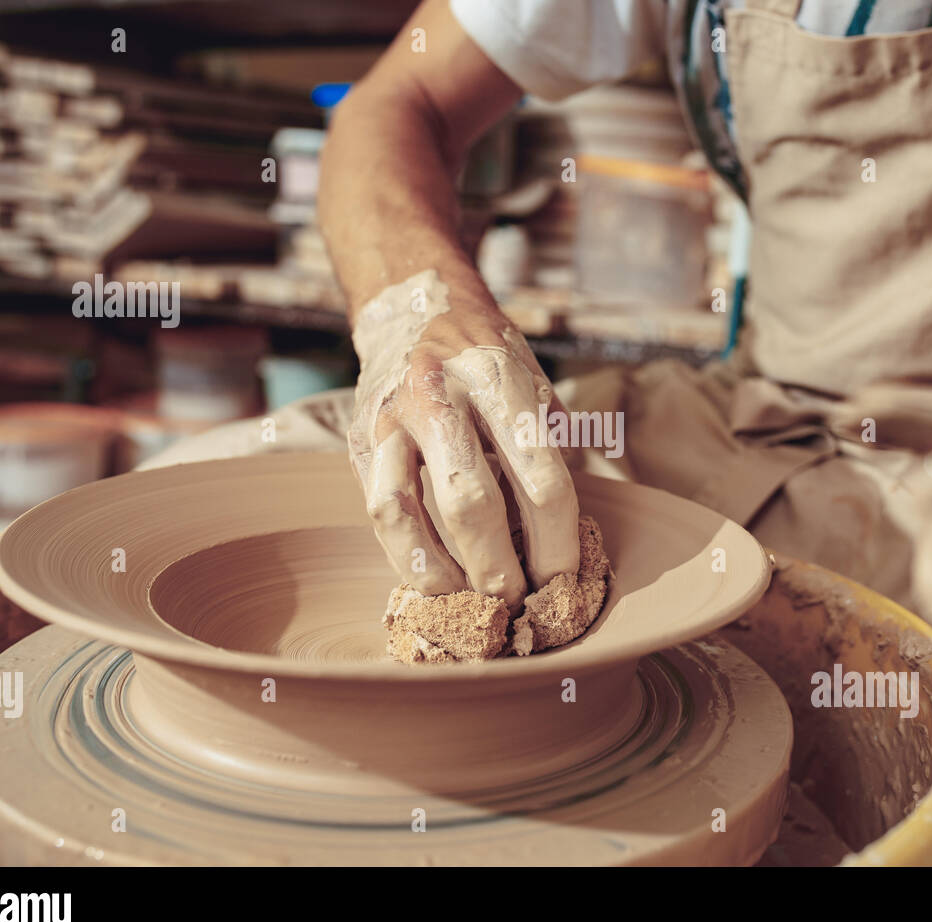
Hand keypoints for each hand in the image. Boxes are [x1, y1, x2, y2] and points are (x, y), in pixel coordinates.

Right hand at [346, 270, 579, 609]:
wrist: (413, 308)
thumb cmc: (490, 360)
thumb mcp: (536, 383)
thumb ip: (553, 446)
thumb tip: (572, 536)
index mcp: (498, 377)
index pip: (540, 476)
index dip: (557, 541)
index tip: (566, 580)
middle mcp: (439, 392)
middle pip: (472, 503)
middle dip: (501, 569)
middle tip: (522, 604)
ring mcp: (390, 417)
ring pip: (407, 512)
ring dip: (445, 572)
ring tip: (476, 604)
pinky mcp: (359, 439)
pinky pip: (379, 510)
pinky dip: (405, 555)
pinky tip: (436, 581)